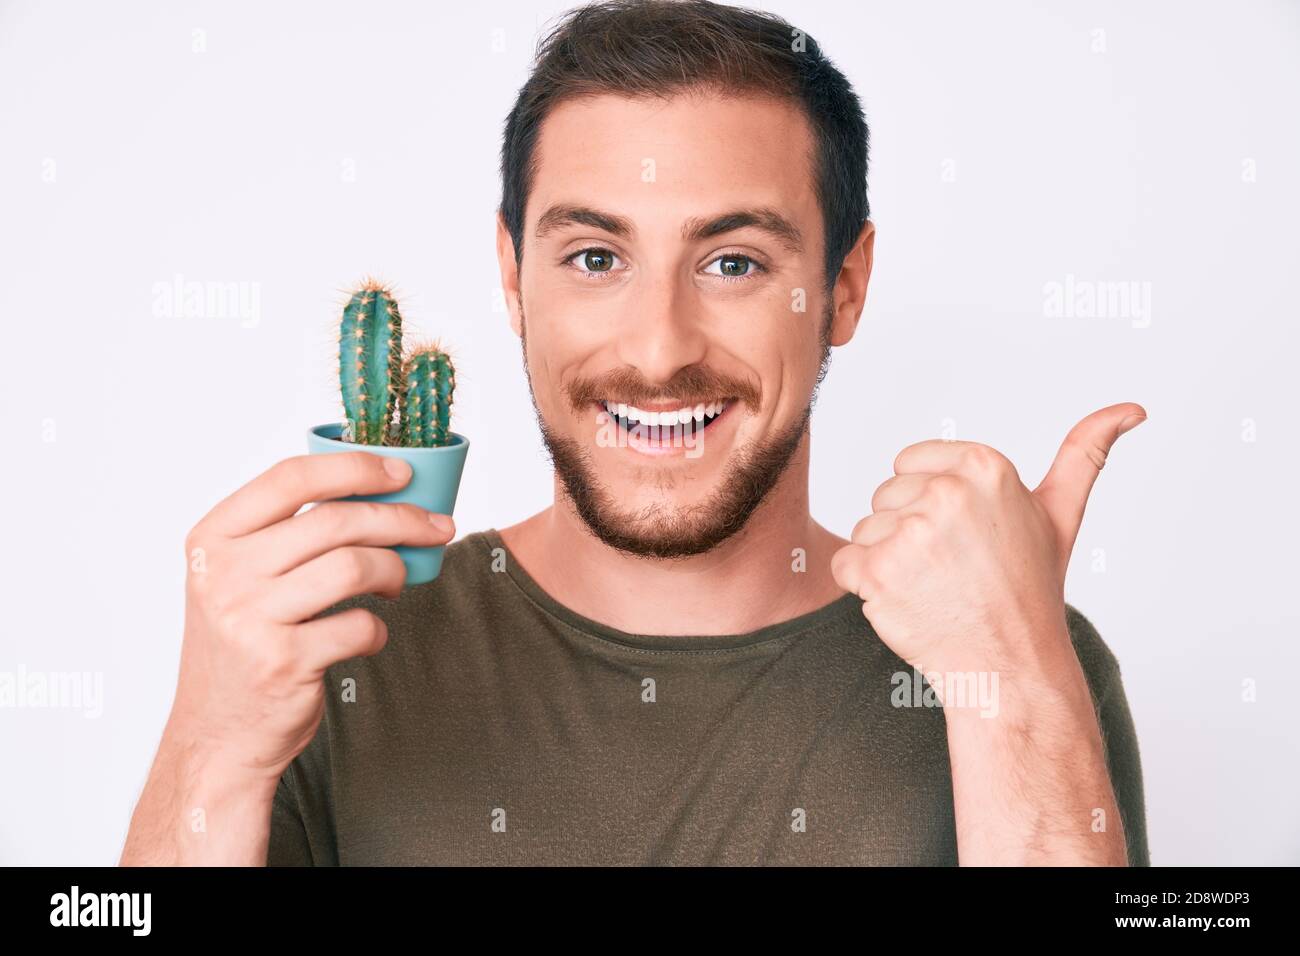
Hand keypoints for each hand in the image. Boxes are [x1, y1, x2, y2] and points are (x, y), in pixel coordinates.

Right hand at [168, 452, 455, 784]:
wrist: (216, 736)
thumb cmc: (241, 647)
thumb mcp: (237, 580)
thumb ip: (284, 535)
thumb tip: (375, 493)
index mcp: (212, 539)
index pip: (290, 478)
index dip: (355, 467)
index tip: (401, 471)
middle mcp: (225, 574)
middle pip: (335, 521)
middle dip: (401, 519)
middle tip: (437, 526)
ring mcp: (251, 618)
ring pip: (353, 566)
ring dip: (394, 569)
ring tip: (398, 581)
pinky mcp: (284, 662)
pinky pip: (359, 625)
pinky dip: (378, 629)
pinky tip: (369, 635)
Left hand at [830, 403, 1146, 674]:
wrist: (1010, 666)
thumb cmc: (1029, 591)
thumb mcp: (1060, 514)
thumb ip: (1084, 453)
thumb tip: (1132, 408)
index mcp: (984, 465)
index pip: (909, 463)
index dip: (928, 502)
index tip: (964, 536)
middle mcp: (947, 492)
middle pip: (884, 497)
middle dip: (908, 532)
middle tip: (952, 569)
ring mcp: (911, 533)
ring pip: (865, 531)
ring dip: (887, 562)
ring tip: (934, 588)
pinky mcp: (878, 571)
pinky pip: (844, 564)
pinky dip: (864, 588)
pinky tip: (908, 604)